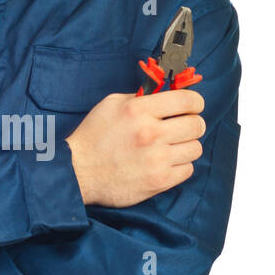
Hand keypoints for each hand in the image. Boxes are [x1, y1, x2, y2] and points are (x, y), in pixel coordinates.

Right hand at [65, 88, 205, 207]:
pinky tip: (165, 163)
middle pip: (197, 125)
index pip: (188, 100)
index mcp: (139, 110)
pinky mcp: (158, 181)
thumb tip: (168, 94)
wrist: (77, 172)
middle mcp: (151, 133)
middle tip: (183, 127)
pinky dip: (180, 166)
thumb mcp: (111, 104)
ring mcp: (157, 158)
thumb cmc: (93, 137)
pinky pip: (188, 170)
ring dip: (186, 146)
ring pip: (195, 148)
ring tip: (172, 147)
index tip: (193, 107)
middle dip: (192, 124)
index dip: (195, 102)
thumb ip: (141, 98)